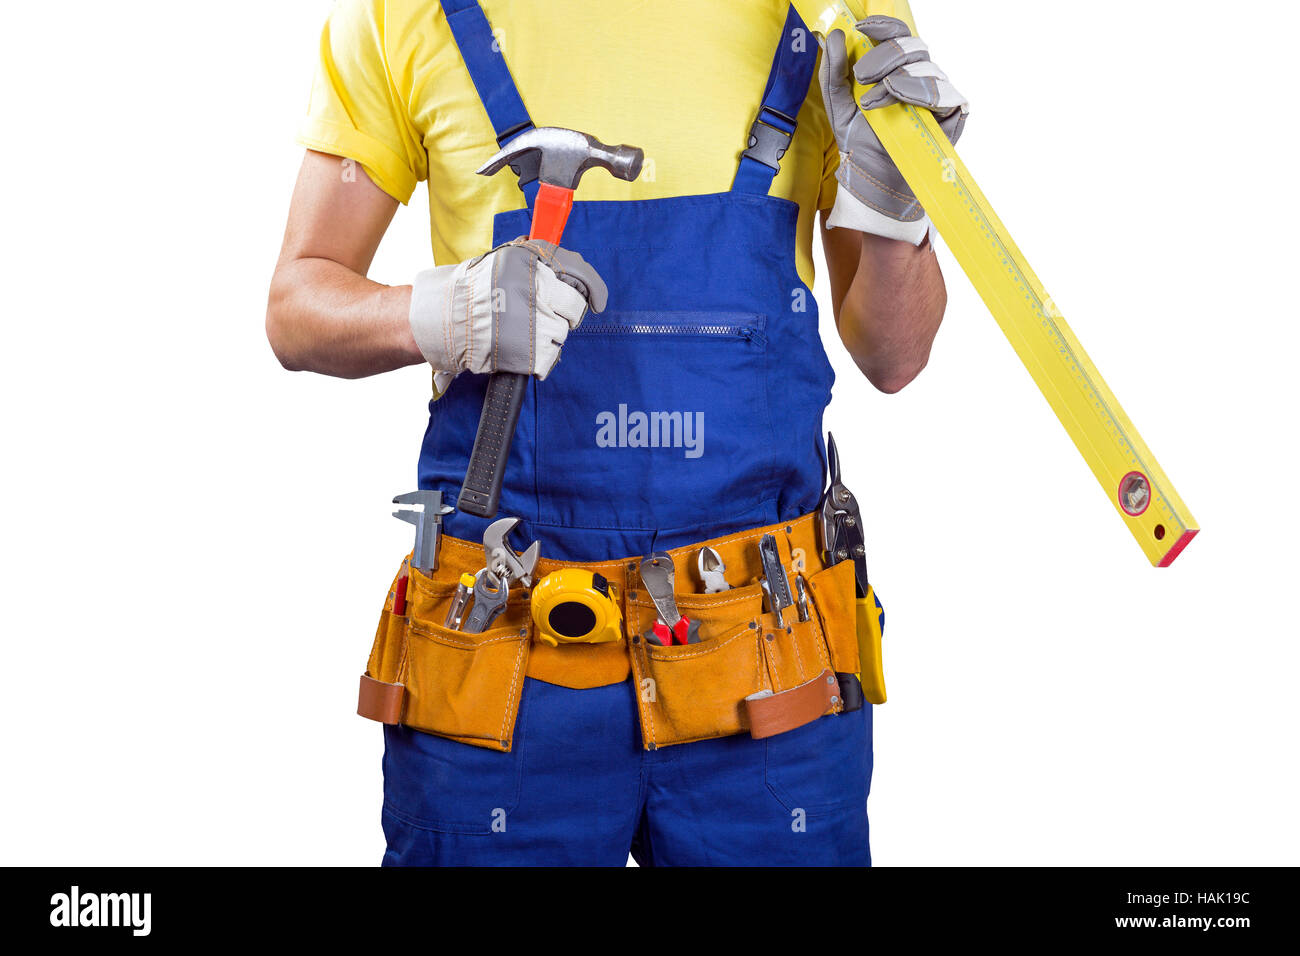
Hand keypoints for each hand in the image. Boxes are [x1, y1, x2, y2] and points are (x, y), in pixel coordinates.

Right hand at [409, 237, 606, 381]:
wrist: (443, 322)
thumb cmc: (469, 295)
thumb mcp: (500, 265)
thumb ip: (531, 265)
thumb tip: (564, 269)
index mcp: (529, 263)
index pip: (577, 270)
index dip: (592, 288)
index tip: (597, 300)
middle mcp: (536, 287)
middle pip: (573, 306)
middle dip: (565, 316)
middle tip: (546, 320)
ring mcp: (536, 318)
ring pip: (562, 333)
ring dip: (548, 338)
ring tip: (523, 336)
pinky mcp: (532, 348)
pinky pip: (551, 357)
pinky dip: (540, 361)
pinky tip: (522, 354)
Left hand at [819, 16, 968, 243]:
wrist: (875, 181)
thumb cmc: (861, 144)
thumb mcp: (838, 108)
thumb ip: (833, 74)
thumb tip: (834, 36)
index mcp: (896, 69)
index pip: (899, 34)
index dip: (884, 26)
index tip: (861, 28)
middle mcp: (920, 76)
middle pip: (912, 45)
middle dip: (884, 55)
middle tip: (862, 76)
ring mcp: (939, 94)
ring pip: (927, 66)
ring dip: (895, 79)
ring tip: (872, 104)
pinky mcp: (954, 113)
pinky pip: (944, 92)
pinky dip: (918, 92)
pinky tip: (898, 101)